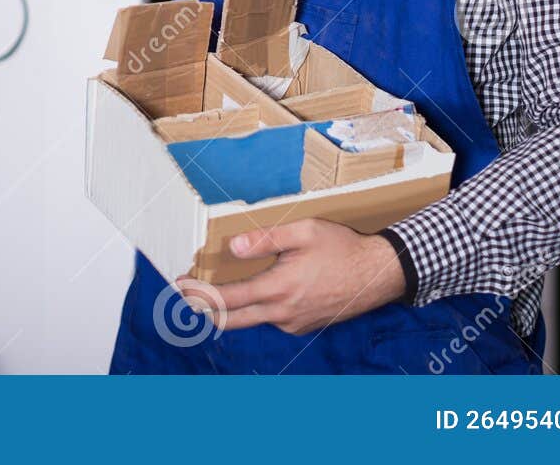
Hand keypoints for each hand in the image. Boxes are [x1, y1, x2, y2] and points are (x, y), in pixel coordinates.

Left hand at [183, 220, 405, 335]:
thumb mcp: (304, 232)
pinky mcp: (303, 327)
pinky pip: (272, 319)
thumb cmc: (342, 248)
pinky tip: (261, 290)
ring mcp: (294, 324)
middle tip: (188, 295)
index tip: (181, 285)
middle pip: (231, 321)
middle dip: (206, 310)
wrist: (378, 274)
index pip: (227, 299)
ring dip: (234, 309)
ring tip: (223, 287)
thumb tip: (233, 247)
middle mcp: (283, 313)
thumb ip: (266, 239)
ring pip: (253, 320)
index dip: (200, 294)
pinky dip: (259, 308)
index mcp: (279, 289)